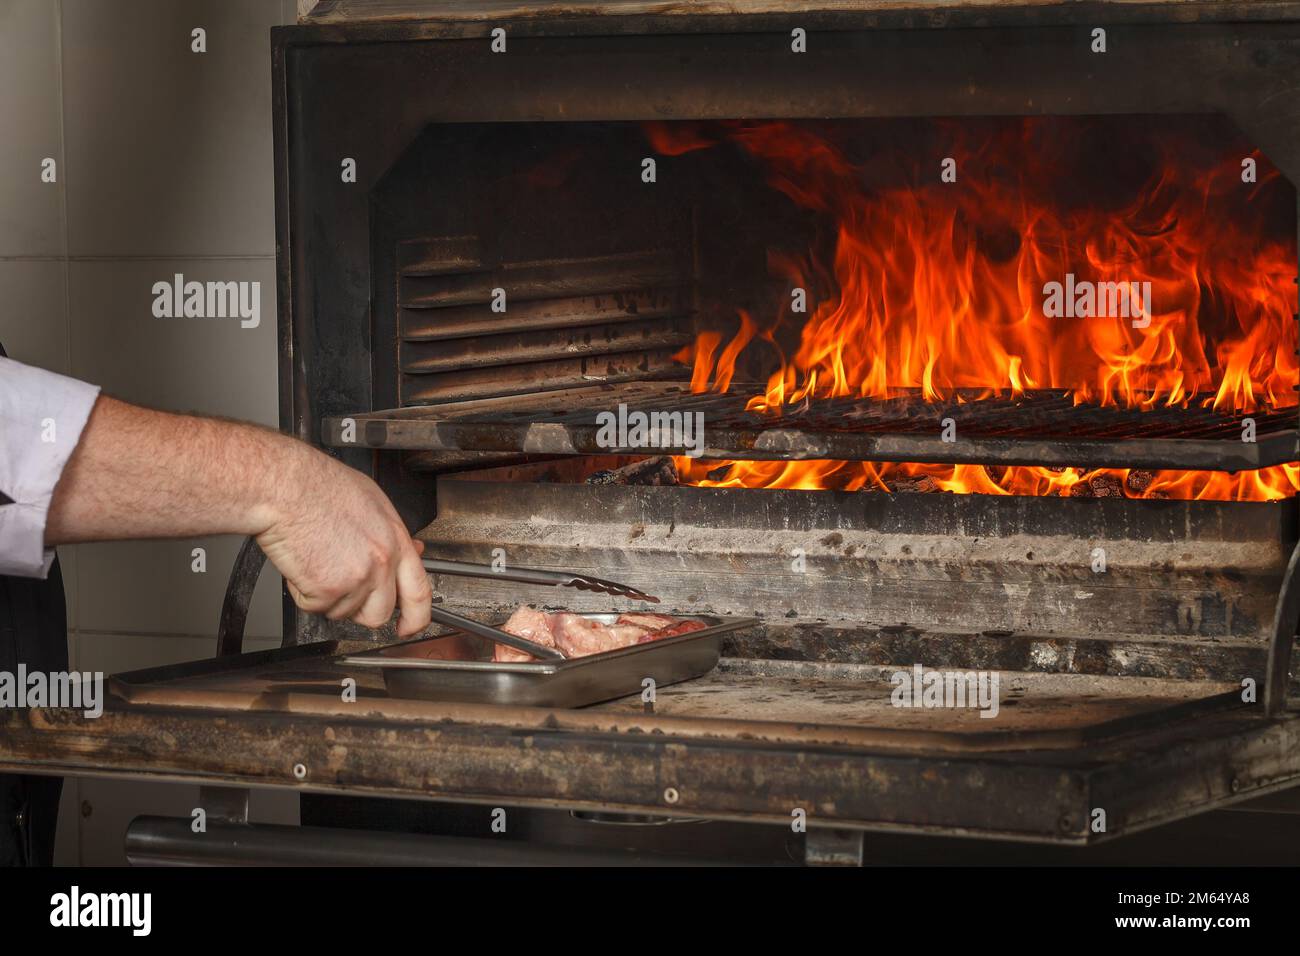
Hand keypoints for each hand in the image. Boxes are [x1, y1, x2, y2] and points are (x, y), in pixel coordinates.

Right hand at [255, 447, 431, 636]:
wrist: (286, 487)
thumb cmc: (319, 487)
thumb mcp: (372, 502)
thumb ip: (392, 535)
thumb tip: (411, 552)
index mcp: (396, 541)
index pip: (419, 593)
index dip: (415, 618)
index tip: (408, 626)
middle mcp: (381, 562)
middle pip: (379, 614)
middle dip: (360, 610)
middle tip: (342, 590)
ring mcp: (356, 578)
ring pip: (343, 612)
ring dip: (327, 596)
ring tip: (317, 561)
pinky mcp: (327, 590)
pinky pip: (314, 606)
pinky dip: (302, 592)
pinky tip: (302, 564)